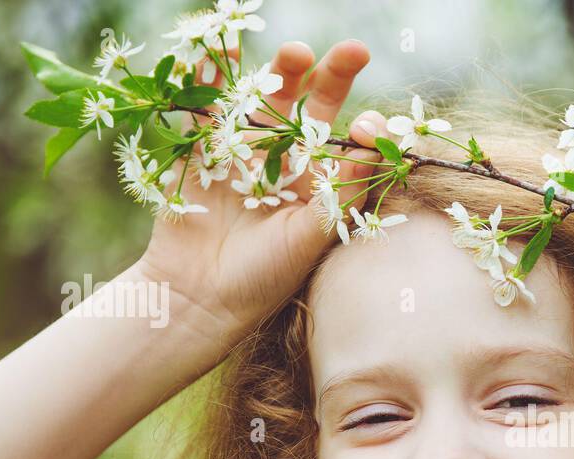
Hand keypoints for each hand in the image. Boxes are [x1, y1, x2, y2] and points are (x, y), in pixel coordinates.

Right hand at [135, 39, 388, 340]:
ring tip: (297, 52)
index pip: (348, 142)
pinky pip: (206, 105)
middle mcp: (284, 160)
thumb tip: (373, 146)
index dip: (365, 129)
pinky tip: (219, 47)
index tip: (371, 126)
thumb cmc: (266, 276)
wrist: (202, 296)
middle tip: (354, 51)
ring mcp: (242, 150)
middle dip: (332, 75)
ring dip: (280, 71)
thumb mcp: (313, 236)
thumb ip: (341, 192)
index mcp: (318, 182)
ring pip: (264, 97)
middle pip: (311, 105)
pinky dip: (209, 76)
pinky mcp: (201, 148)